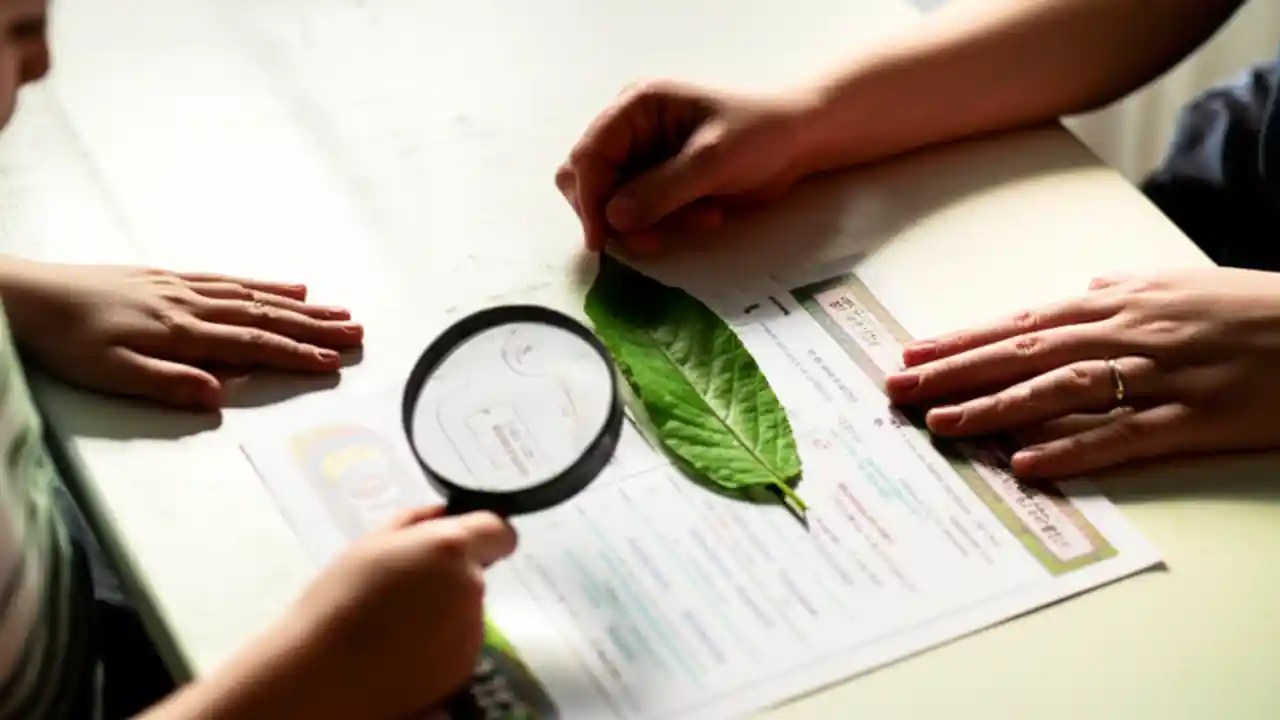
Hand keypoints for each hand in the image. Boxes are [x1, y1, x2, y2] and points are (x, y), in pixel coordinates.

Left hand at [0, 260, 362, 408]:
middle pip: (265, 316)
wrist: (26, 295)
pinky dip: (264, 283)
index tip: (334, 363)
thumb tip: (219, 394)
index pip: (251, 345)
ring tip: (339, 311)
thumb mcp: (110, 374)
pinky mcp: (169, 276)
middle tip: (358, 333)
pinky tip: (287, 286)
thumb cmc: (66, 342)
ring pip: (254, 296)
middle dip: (315, 327)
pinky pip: (228, 278)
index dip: (295, 354)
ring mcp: (183, 287)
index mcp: (181, 333)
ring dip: (301, 306)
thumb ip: (167, 383)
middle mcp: (191, 305)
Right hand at [286, 508, 516, 717]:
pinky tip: (401, 652)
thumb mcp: (369, 544)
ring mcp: (473, 631)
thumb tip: (443, 514)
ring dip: (444, 613)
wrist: (323, 674)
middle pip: (476, 573)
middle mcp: (472, 586)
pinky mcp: (465, 668)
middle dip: (450, 578)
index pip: (500, 532)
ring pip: (467, 610)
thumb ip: (415, 521)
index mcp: (450, 547)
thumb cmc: (338, 600)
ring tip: (397, 626)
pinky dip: (439, 645)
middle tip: (405, 592)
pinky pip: (459, 644)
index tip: (460, 548)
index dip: (484, 537)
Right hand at [556, 81, 819, 250]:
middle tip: (651, 240)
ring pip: (611, 205)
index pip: (588, 156)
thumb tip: (612, 218)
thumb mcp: (712, 161)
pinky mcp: (658, 183)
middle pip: (586, 181)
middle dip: (612, 216)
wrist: (800, 141)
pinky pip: (641, 215)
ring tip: (699, 219)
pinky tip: (706, 216)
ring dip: (647, 224)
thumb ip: (661, 190)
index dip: (589, 200)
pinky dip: (666, 225)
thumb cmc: (761, 134)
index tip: (601, 239)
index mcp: (636, 106)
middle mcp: (630, 130)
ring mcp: (642, 157)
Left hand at [884, 268, 1279, 478]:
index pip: (1020, 326)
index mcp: (1118, 305)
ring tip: (941, 426)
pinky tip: (1027, 465)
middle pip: (1022, 357)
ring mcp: (1158, 377)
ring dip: (994, 410)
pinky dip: (1073, 451)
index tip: (909, 354)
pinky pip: (1123, 438)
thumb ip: (1120, 291)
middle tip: (896, 392)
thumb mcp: (1178, 284)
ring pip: (1059, 394)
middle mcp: (1126, 336)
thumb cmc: (1253, 307)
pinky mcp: (1193, 418)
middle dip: (954, 374)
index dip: (961, 341)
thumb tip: (1074, 294)